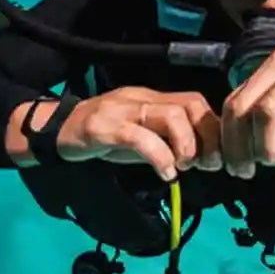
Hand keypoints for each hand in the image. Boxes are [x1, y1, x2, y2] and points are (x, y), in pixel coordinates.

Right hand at [54, 87, 222, 181]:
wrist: (58, 129)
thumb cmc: (104, 135)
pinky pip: (139, 137)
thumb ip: (168, 141)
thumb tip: (203, 158)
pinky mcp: (104, 126)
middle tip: (205, 165)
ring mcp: (123, 110)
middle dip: (206, 137)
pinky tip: (165, 175)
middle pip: (190, 105)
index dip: (213, 129)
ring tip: (182, 168)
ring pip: (170, 115)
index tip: (216, 157)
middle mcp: (143, 98)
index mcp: (155, 98)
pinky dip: (159, 157)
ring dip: (186, 146)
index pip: (196, 103)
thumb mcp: (142, 136)